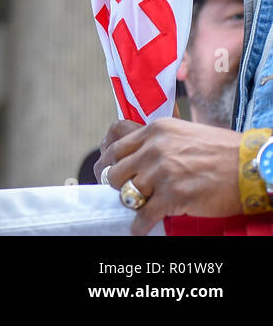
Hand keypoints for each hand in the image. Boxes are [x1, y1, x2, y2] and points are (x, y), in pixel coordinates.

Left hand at [93, 117, 242, 234]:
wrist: (251, 166)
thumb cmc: (224, 151)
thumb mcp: (184, 134)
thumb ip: (159, 142)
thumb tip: (140, 156)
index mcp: (155, 131)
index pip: (115, 147)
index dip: (109, 162)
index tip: (108, 171)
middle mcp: (154, 149)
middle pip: (115, 171)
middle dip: (117, 185)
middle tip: (124, 192)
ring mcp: (162, 173)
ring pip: (126, 192)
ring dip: (130, 203)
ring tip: (137, 207)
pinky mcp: (173, 196)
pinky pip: (144, 214)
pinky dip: (139, 225)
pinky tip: (138, 229)